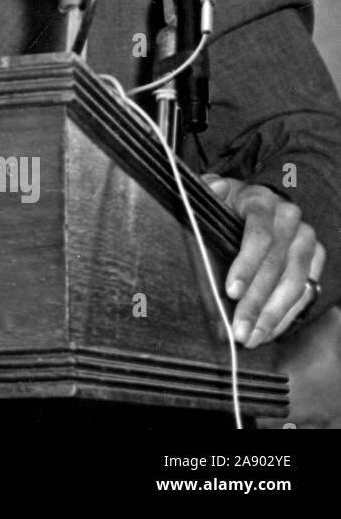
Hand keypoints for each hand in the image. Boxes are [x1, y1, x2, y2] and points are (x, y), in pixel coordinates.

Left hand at [201, 175, 325, 347]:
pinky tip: (270, 331)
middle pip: (276, 267)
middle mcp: (289, 220)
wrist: (260, 200)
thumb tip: (213, 188)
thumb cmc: (230, 201)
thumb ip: (211, 190)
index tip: (231, 291)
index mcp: (262, 201)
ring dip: (272, 315)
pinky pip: (305, 291)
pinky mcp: (315, 258)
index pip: (260, 236)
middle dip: (256, 302)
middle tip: (239, 329)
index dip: (246, 265)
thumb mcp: (216, 190)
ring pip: (294, 284)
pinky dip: (287, 315)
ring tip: (252, 337)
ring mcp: (305, 240)